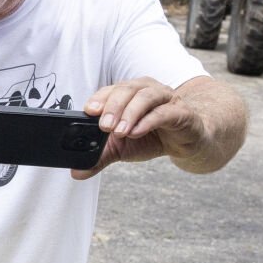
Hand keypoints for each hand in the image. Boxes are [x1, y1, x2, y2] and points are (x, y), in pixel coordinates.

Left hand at [73, 77, 207, 179]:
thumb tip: (76, 173)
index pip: (112, 90)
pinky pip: (164, 112)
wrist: (185, 141)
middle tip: (104, 126)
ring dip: (130, 113)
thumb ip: (100, 157)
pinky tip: (137, 132)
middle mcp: (147, 91)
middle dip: (113, 107)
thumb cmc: (151, 137)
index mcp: (129, 94)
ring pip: (146, 97)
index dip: (100, 98)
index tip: (89, 111)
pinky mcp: (181, 113)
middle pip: (127, 90)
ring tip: (119, 131)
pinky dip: (148, 121)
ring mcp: (166, 99)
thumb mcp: (121, 148)